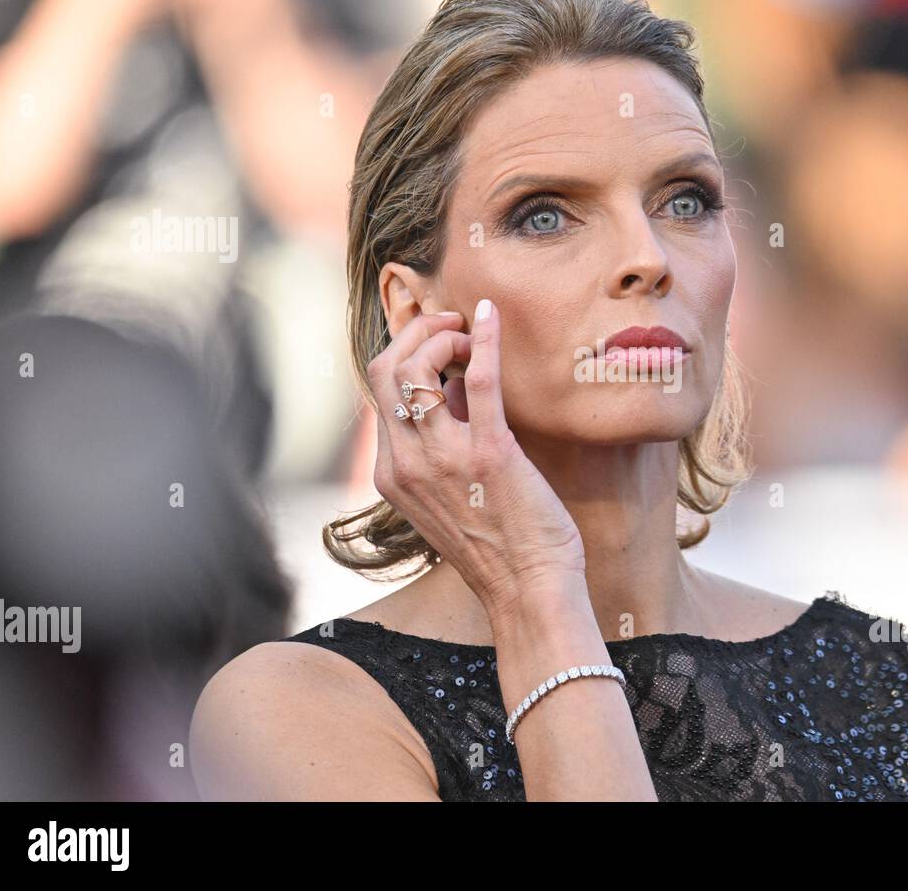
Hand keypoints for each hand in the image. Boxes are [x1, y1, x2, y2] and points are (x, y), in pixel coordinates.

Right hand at [366, 301, 587, 615]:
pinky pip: (479, 380)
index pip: (379, 391)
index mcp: (392, 473)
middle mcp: (408, 464)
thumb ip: (442, 442)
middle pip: (385, 370)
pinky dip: (484, 339)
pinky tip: (491, 316)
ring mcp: (444, 459)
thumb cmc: (499, 546)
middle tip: (450, 324)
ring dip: (443, 336)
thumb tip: (455, 384)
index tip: (439, 343)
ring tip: (469, 334)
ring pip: (416, 369)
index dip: (406, 353)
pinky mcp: (490, 453)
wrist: (528, 591)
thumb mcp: (447, 495)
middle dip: (414, 333)